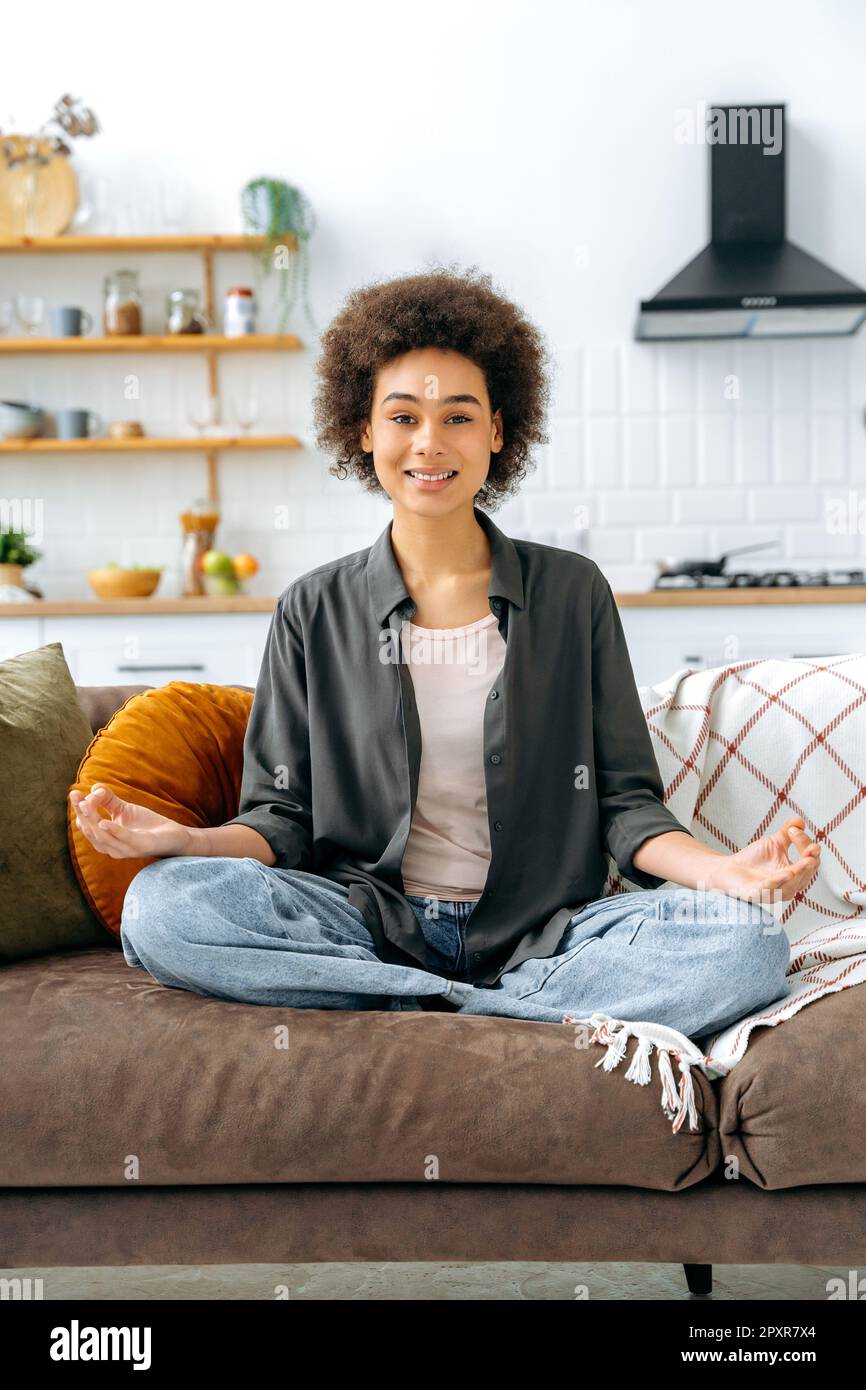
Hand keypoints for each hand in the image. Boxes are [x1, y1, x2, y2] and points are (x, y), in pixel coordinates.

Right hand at [69, 784, 195, 859]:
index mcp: (106, 840)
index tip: (73, 793)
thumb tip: (94, 787)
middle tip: (75, 796)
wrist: (172, 835)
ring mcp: (125, 850)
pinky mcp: (140, 847)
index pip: (86, 826)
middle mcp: (112, 848)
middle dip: (81, 813)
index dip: (79, 810)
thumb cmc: (146, 825)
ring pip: (102, 837)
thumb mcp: (124, 810)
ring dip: (92, 820)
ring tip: (85, 805)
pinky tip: (103, 822)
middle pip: (91, 831)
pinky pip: (123, 840)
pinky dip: (113, 831)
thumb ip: (108, 800)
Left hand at [707, 816, 820, 905]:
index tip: (794, 830)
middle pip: (805, 874)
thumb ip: (787, 832)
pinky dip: (779, 881)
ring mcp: (774, 893)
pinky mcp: (757, 895)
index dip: (806, 845)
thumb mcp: (774, 843)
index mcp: (796, 874)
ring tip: (806, 861)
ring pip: (791, 885)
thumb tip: (800, 821)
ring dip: (800, 872)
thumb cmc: (754, 859)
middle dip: (809, 861)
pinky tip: (787, 873)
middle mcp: (788, 886)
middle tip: (812, 848)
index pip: (809, 861)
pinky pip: (770, 890)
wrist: (729, 868)